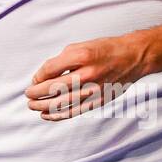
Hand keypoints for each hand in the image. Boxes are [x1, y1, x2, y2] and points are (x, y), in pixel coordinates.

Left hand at [24, 32, 150, 119]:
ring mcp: (94, 89)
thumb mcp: (81, 46)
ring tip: (32, 106)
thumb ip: (62, 60)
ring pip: (61, 103)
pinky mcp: (99, 100)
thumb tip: (43, 76)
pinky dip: (58, 115)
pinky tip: (46, 115)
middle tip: (28, 95)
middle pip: (53, 88)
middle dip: (36, 93)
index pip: (50, 69)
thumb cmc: (105, 50)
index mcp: (81, 56)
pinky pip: (74, 111)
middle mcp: (87, 73)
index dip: (38, 76)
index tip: (35, 80)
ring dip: (43, 106)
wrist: (133, 57)